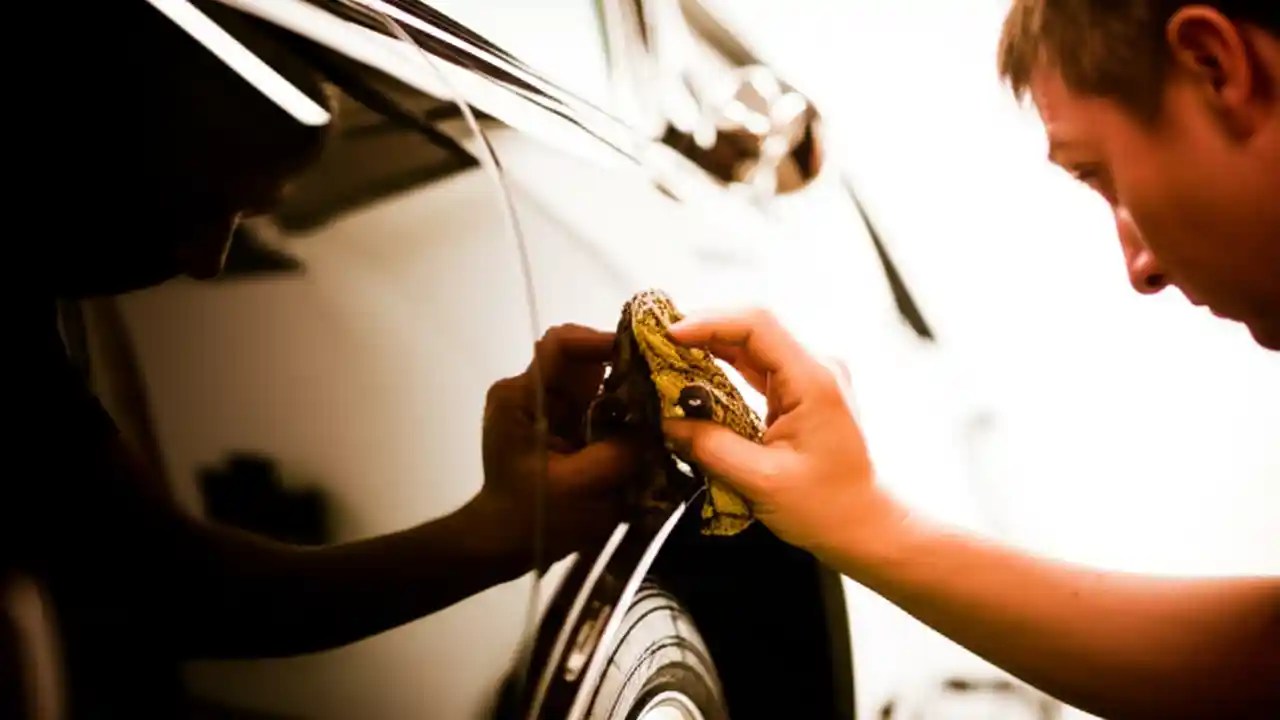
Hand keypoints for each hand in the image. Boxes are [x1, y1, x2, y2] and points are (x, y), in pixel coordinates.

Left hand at [473, 324, 637, 570]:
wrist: (502, 544)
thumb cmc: (532, 519)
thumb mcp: (580, 488)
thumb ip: (620, 453)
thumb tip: (660, 425)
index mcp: (521, 397)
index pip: (561, 344)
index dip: (602, 341)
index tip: (643, 357)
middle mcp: (528, 391)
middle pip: (580, 358)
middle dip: (622, 367)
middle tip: (660, 385)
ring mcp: (541, 406)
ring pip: (591, 379)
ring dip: (622, 390)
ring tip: (656, 408)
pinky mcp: (555, 423)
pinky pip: (592, 401)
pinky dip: (616, 410)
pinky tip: (640, 428)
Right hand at [661, 309, 903, 556]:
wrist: (863, 524)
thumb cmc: (826, 507)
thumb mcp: (761, 482)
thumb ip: (711, 447)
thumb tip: (667, 422)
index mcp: (813, 381)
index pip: (757, 326)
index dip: (709, 323)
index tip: (669, 335)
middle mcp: (815, 369)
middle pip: (751, 328)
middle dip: (702, 329)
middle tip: (656, 341)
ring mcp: (809, 378)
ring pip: (751, 343)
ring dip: (708, 345)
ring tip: (666, 352)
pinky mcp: (799, 392)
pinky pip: (755, 365)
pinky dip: (722, 364)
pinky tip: (693, 370)